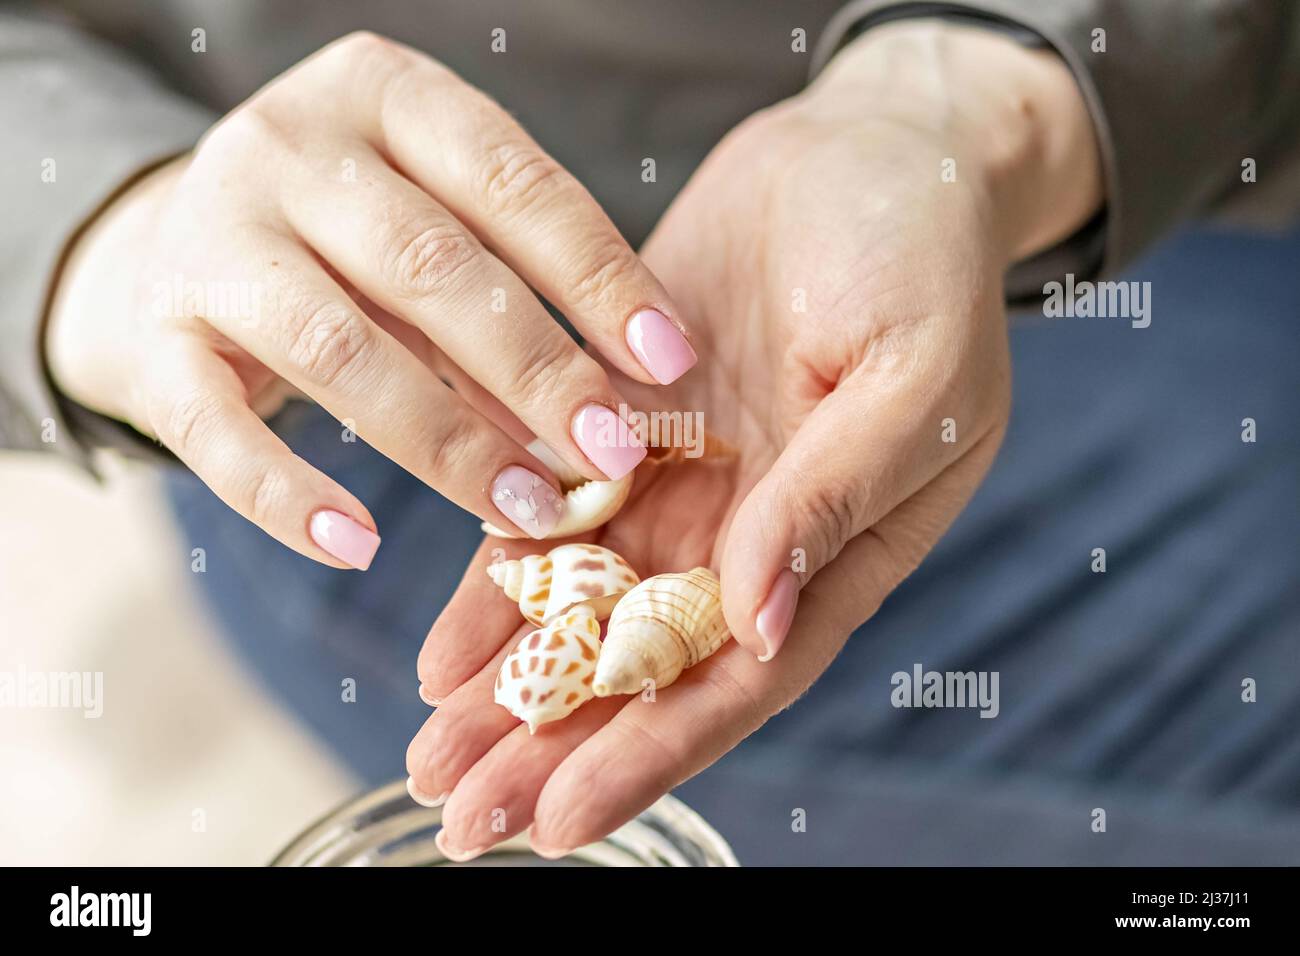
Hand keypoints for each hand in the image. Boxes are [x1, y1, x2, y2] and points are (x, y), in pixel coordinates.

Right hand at [45, 31, 695, 568]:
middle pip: (432, 267)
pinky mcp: (154, 341)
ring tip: (531, 512)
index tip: (671, 361)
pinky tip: (361, 545)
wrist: (177, 243)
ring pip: (337, 350)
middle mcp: (287, 149)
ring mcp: (208, 241)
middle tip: (614, 455)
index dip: (599, 276)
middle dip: (538, 370)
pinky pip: (216, 432)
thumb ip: (515, 296)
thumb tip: (620, 407)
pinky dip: (290, 496)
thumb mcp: (437, 229)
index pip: (512, 183)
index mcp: (383, 94)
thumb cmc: (354, 240)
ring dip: (446, 443)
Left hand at [407, 21, 1101, 856]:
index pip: (736, 679)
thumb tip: (757, 623)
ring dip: (508, 692)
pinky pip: (549, 517)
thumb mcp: (913, 376)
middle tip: (463, 821)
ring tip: (432, 762)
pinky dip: (496, 586)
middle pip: (642, 669)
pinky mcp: (618, 427)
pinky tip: (442, 651)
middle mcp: (747, 539)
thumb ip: (835, 499)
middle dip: (554, 749)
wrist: (869, 152)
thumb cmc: (923, 260)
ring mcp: (681, 487)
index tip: (564, 820)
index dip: (651, 753)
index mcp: (832, 549)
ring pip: (580, 613)